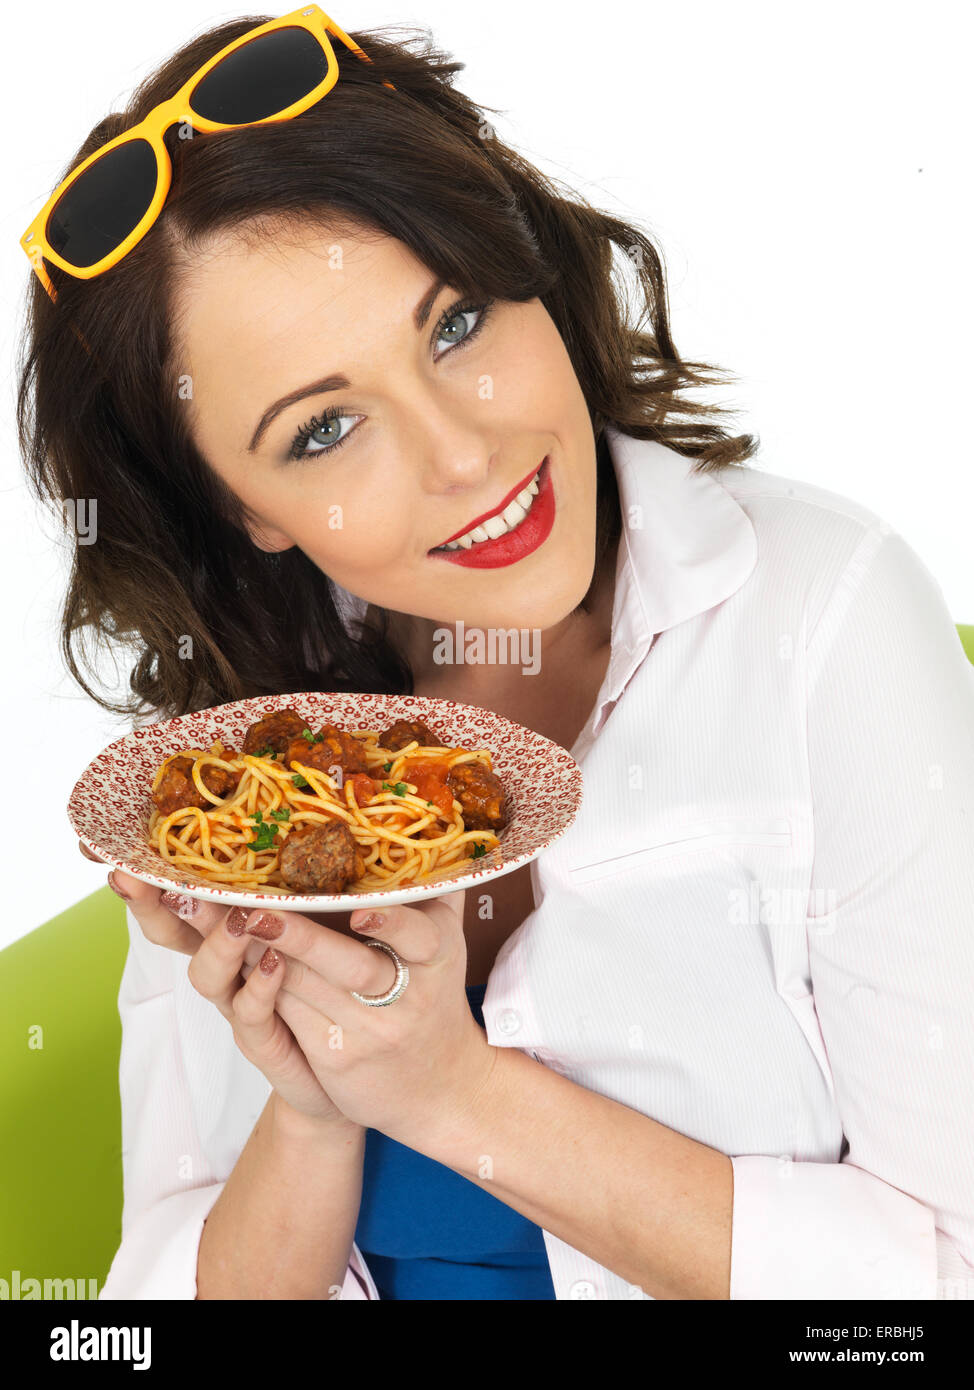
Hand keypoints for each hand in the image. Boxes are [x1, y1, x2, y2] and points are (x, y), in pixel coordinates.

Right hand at [83, 843, 349, 1126]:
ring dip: (218, 943)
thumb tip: (309, 805)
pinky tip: (275, 964)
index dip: (151, 874)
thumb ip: (308, 872)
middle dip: (154, 904)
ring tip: (238, 918)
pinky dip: (260, 988)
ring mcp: (239, 1001)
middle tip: (137, 877)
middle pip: (174, 931)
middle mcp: (226, 963)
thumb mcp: (322, 909)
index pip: (182, 894)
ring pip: (208, 974)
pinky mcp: (266, 1039)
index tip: (122, 849)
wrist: (353, 1057)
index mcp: (232, 926)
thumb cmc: (337, 967)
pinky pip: (252, 1013)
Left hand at [216, 889, 497, 1150]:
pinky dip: (261, 985)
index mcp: (438, 958)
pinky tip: (237, 959)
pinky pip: (291, 1015)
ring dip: (265, 955)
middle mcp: (407, 997)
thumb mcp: (447, 944)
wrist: (440, 1085)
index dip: (392, 923)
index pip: (419, 936)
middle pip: (350, 964)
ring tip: (230, 922)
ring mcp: (369, 1031)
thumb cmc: (435, 994)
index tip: (361, 911)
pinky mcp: (336, 1058)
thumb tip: (438, 829)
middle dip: (300, 937)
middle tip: (258, 909)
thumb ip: (440, 890)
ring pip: (307, 987)